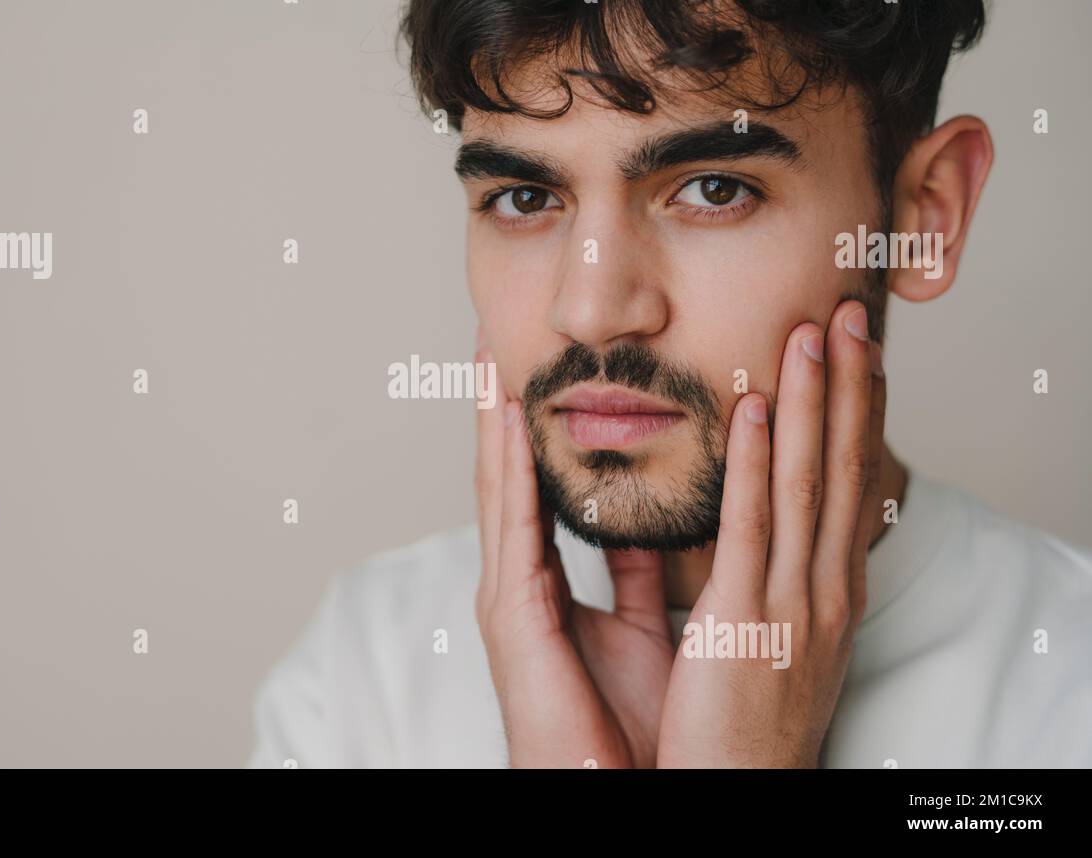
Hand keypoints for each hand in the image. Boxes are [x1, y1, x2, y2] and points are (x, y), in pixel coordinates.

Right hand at [474, 337, 674, 767]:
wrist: (612, 794)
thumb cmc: (624, 729)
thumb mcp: (640, 627)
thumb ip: (636, 573)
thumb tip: (655, 520)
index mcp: (545, 586)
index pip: (535, 489)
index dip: (528, 430)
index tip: (529, 370)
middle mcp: (517, 583)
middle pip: (504, 478)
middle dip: (495, 409)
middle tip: (490, 340)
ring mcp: (506, 598)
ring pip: (497, 490)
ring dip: (489, 422)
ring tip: (486, 358)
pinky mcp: (511, 617)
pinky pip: (514, 528)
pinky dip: (508, 469)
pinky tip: (505, 420)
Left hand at [656, 299, 886, 766]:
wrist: (734, 796)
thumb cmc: (744, 727)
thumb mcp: (769, 642)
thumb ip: (762, 581)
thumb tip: (749, 533)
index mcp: (827, 594)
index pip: (851, 486)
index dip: (857, 415)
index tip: (857, 356)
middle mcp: (823, 591)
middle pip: (844, 470)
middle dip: (849, 388)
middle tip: (850, 314)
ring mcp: (791, 605)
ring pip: (808, 484)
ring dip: (814, 402)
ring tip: (814, 331)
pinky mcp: (744, 623)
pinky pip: (753, 530)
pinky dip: (759, 464)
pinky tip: (759, 408)